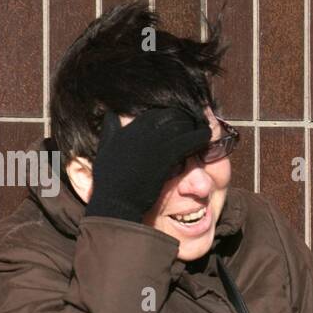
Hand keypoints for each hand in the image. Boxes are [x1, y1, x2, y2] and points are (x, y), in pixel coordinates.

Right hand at [84, 106, 212, 221]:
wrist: (116, 201)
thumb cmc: (110, 179)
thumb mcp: (106, 148)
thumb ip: (110, 129)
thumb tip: (111, 113)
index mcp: (128, 127)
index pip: (155, 112)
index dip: (170, 114)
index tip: (179, 118)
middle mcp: (141, 131)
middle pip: (171, 115)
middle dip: (185, 118)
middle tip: (196, 122)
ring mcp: (154, 142)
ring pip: (181, 125)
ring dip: (194, 125)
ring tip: (204, 128)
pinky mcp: (165, 156)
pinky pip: (187, 141)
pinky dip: (199, 137)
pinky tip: (206, 138)